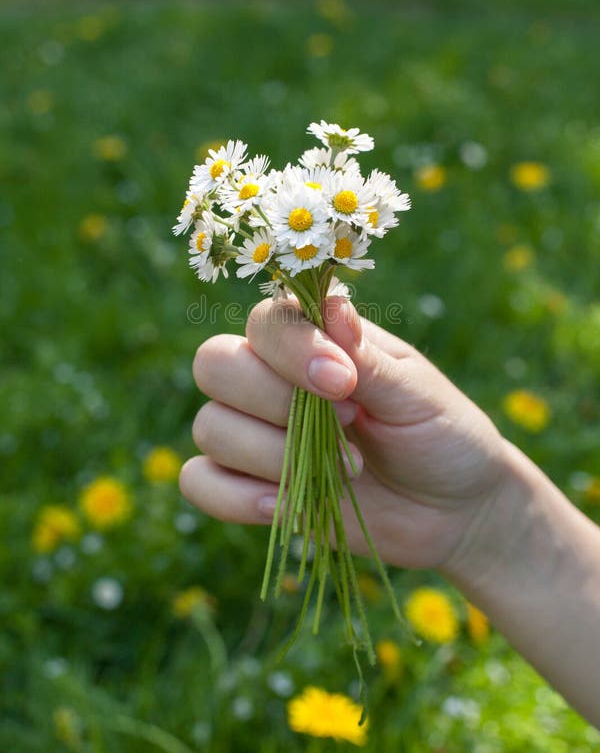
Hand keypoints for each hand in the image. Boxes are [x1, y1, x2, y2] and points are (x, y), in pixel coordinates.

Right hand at [180, 295, 510, 571]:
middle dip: (272, 401)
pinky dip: (234, 496)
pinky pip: (199, 481)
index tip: (346, 385)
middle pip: (214, 364)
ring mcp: (258, 434)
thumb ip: (366, 357)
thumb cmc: (443, 435)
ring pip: (209, 426)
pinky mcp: (251, 486)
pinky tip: (284, 505)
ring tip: (342, 471)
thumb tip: (331, 305)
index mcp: (316, 342)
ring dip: (271, 455)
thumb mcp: (416, 394)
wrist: (456, 511)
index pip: (264, 322)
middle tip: (347, 425)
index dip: (291, 351)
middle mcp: (274, 380)